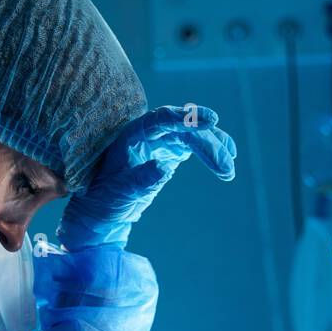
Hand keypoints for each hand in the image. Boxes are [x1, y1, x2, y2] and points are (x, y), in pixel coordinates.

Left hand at [57, 105, 236, 250]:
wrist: (103, 213)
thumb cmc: (104, 201)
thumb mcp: (120, 193)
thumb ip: (141, 180)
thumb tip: (164, 167)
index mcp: (132, 135)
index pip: (162, 119)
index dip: (186, 117)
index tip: (211, 120)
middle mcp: (148, 133)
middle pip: (184, 129)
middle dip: (208, 145)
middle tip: (226, 167)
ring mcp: (160, 142)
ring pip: (194, 137)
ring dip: (214, 150)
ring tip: (228, 171)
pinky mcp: (170, 153)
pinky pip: (194, 146)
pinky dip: (211, 152)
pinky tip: (228, 160)